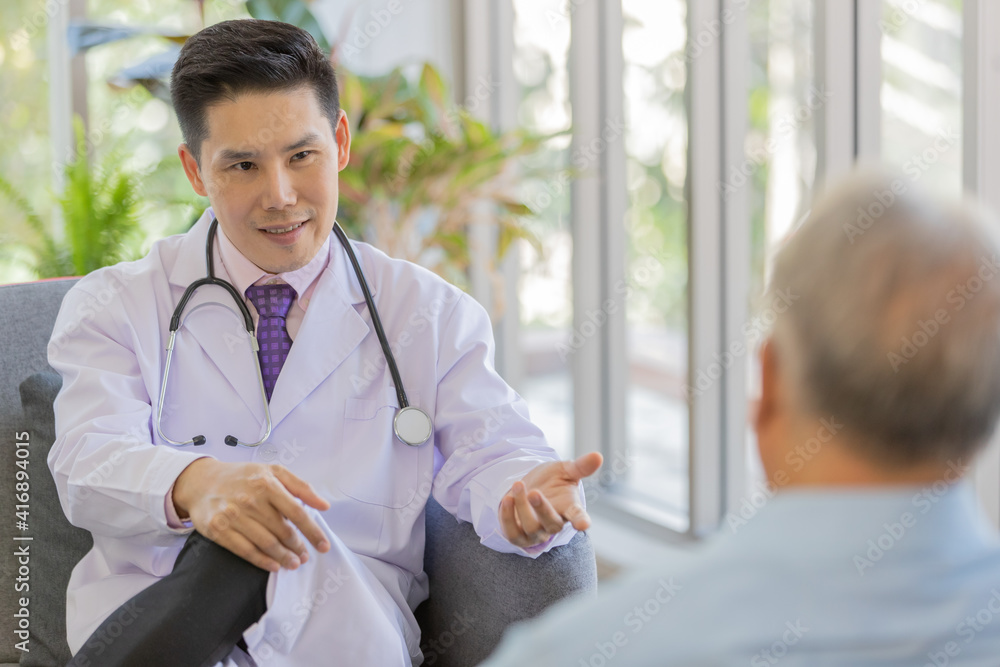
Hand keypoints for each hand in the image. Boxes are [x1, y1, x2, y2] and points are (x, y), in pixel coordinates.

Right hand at [173, 458, 330, 571]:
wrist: (201, 481)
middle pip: (283, 531)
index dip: (313, 532)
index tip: (323, 545)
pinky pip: (245, 550)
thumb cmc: (243, 477)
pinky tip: (274, 566)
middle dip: (298, 547)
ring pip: (266, 543)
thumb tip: (325, 505)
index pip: (297, 513)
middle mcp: (251, 500)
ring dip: (283, 557)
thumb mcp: (273, 471)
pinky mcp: (218, 530)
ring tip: (294, 563)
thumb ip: (301, 486)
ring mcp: (233, 516)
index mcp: (267, 484)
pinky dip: (262, 561)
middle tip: (306, 557)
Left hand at [498, 452, 602, 549]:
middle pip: (552, 524)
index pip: (578, 516)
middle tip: (534, 492)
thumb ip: (580, 466)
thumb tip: (598, 456)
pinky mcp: (518, 535)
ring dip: (522, 507)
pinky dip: (508, 517)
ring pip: (531, 528)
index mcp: (570, 508)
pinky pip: (513, 534)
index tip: (583, 524)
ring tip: (517, 484)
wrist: (529, 487)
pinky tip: (507, 498)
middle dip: (542, 509)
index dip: (581, 520)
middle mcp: (555, 524)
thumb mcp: (565, 470)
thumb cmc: (552, 481)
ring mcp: (537, 533)